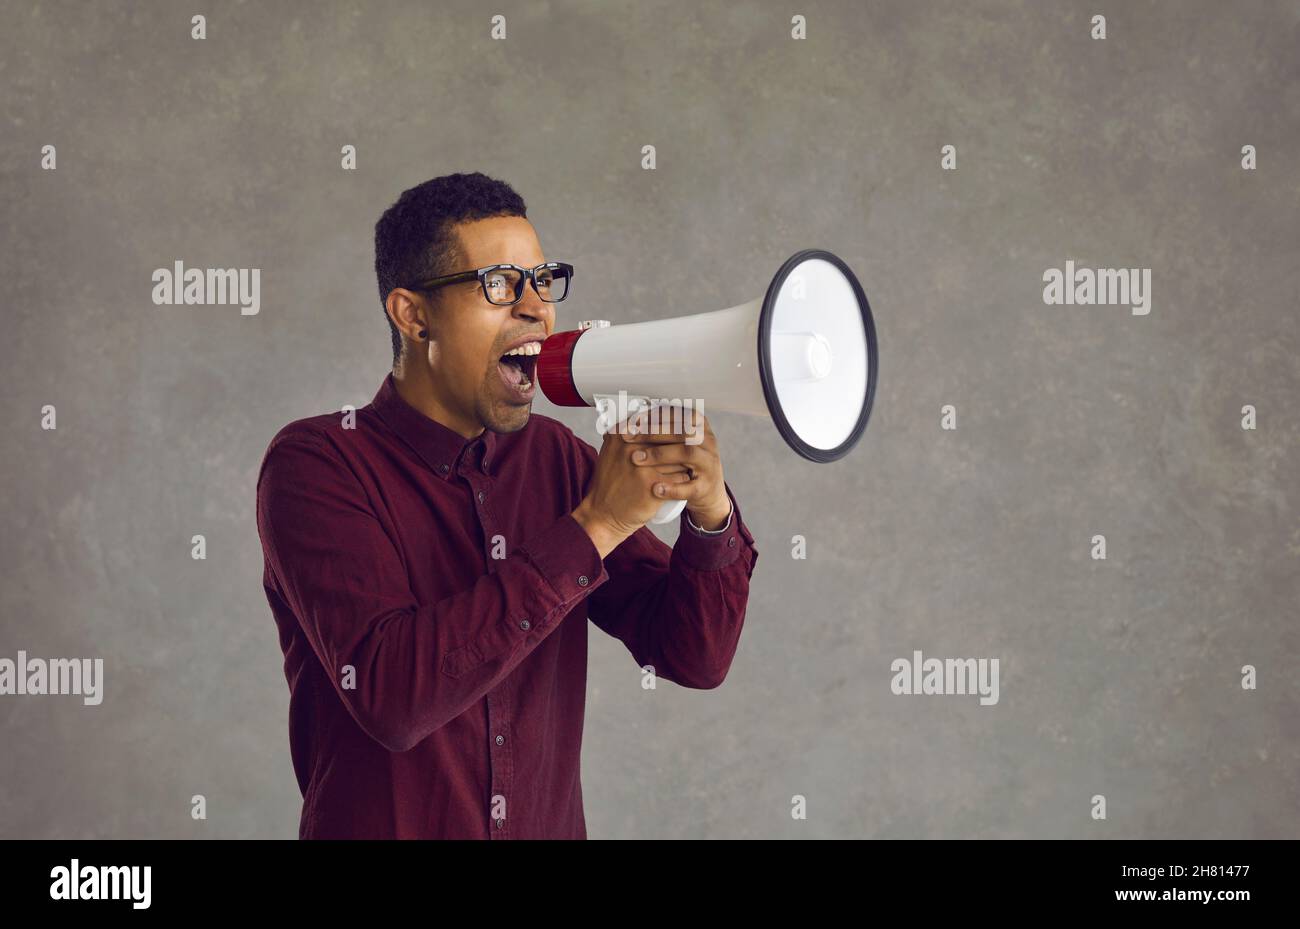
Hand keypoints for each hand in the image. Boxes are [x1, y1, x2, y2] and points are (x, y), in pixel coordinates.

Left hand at [621, 404, 729, 529]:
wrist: (708, 491)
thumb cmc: (686, 463)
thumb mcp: (677, 442)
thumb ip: (659, 429)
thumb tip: (628, 422)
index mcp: (699, 426)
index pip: (677, 413)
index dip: (653, 415)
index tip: (633, 420)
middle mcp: (707, 442)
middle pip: (681, 430)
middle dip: (652, 432)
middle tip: (628, 436)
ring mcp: (708, 464)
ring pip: (687, 452)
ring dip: (660, 454)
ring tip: (636, 458)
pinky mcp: (705, 487)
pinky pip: (690, 487)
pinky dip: (672, 488)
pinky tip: (655, 488)